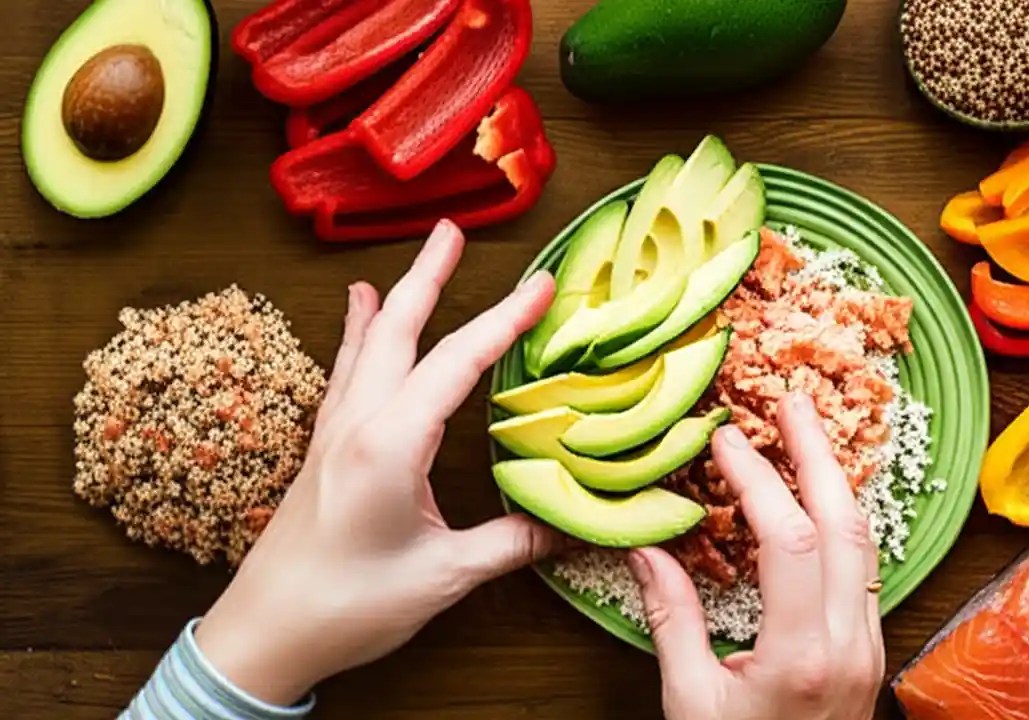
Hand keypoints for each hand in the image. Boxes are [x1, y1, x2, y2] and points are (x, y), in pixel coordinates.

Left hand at [194, 221, 561, 704]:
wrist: (264, 634)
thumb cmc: (348, 605)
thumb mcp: (444, 576)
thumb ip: (513, 542)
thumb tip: (573, 523)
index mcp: (391, 443)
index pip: (459, 362)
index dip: (504, 319)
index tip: (541, 284)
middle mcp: (358, 422)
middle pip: (398, 327)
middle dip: (431, 275)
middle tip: (455, 230)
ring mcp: (334, 430)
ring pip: (368, 341)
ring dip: (397, 295)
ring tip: (420, 255)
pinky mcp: (324, 447)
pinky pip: (346, 369)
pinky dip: (359, 332)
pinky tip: (356, 314)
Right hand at [629, 392, 884, 719]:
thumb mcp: (690, 703)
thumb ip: (671, 619)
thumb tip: (645, 548)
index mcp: (801, 658)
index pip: (791, 540)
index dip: (758, 478)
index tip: (725, 437)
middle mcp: (848, 647)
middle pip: (847, 526)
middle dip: (818, 454)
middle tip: (792, 402)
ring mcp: (867, 650)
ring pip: (865, 545)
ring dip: (835, 482)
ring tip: (806, 436)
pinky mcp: (868, 654)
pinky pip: (863, 570)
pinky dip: (841, 521)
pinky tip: (817, 499)